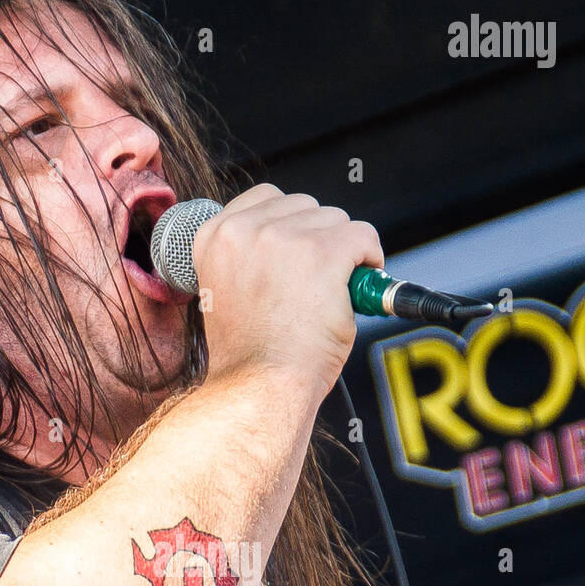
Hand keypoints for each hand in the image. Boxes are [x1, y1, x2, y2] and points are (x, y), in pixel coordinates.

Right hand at [192, 183, 384, 395]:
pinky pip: (362, 236)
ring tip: (330, 294)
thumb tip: (292, 244)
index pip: (266, 199)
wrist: (258, 386)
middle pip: (305, 206)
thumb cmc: (248, 357)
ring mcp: (284, 238)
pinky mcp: (322, 253)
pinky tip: (357, 287)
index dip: (291, 226)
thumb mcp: (228, 293)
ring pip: (335, 220)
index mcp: (214, 237)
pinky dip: (369, 259)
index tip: (298, 255)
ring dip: (342, 252)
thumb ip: (250, 258)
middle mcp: (245, 230)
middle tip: (316, 284)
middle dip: (318, 240)